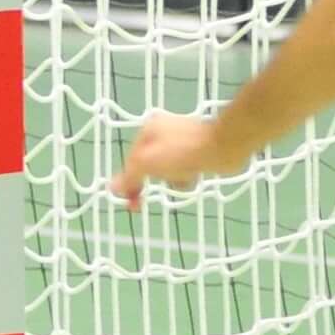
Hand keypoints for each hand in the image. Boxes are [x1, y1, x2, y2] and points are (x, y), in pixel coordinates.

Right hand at [110, 110, 232, 205]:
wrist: (222, 146)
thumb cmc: (181, 152)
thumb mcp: (147, 163)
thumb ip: (129, 176)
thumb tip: (112, 188)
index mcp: (148, 130)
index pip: (131, 161)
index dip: (129, 183)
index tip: (132, 204)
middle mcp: (163, 131)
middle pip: (148, 165)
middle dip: (151, 181)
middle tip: (142, 205)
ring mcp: (182, 139)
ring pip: (167, 169)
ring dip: (172, 179)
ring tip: (183, 178)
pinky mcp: (199, 148)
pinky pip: (184, 168)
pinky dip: (187, 176)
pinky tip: (194, 176)